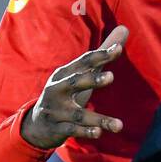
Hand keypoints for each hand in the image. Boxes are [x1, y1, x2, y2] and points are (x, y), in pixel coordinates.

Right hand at [20, 25, 128, 149]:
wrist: (36, 125)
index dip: (100, 55)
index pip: (83, 62)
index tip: (118, 49)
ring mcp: (55, 110)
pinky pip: (72, 130)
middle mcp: (57, 90)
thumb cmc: (65, 94)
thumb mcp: (80, 75)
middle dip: (92, 79)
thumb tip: (124, 29)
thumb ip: (102, 56)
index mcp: (64, 74)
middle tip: (111, 76)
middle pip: (75, 82)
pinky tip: (99, 132)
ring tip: (119, 125)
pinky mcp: (56, 128)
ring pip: (78, 114)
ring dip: (98, 119)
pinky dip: (85, 131)